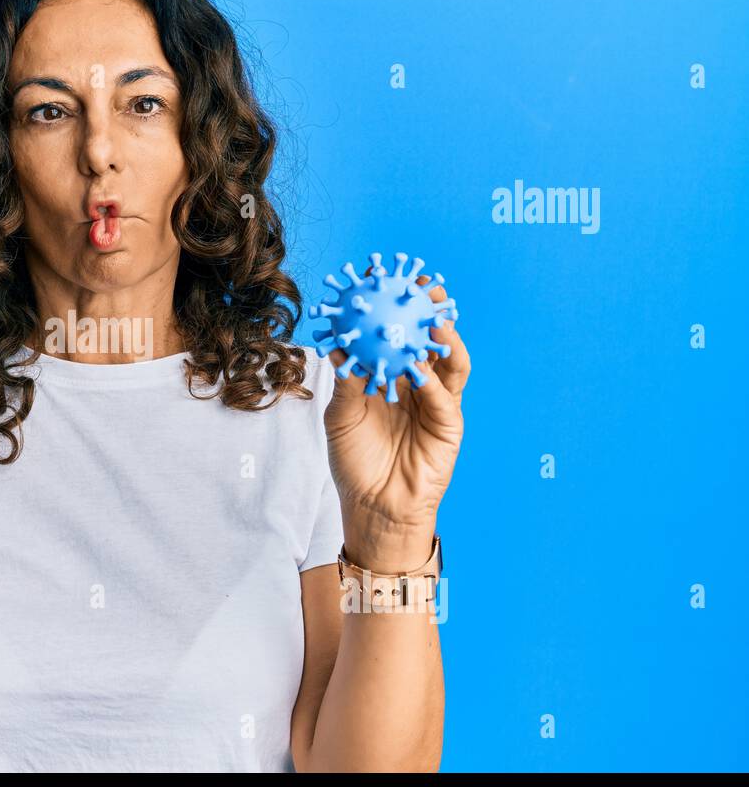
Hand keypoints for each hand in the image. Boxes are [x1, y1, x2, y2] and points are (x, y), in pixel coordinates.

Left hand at [323, 272, 470, 566]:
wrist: (373, 507)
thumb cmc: (354, 462)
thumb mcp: (341, 416)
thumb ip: (346, 381)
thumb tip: (337, 344)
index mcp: (391, 378)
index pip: (398, 335)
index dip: (396, 308)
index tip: (387, 279)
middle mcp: (418, 385)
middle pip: (430, 339)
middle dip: (430, 309)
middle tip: (423, 284)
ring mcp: (437, 402)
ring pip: (448, 360)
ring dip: (443, 335)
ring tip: (433, 312)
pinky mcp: (449, 424)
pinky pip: (446, 394)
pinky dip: (437, 376)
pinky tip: (425, 362)